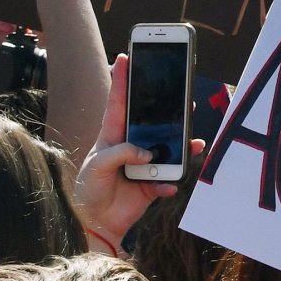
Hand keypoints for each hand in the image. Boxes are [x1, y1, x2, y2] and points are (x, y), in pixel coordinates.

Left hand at [73, 54, 204, 247]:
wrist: (95, 223)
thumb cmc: (87, 190)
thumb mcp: (96, 166)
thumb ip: (120, 154)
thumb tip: (148, 154)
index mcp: (111, 136)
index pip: (118, 103)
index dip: (121, 80)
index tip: (124, 57)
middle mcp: (129, 147)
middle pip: (151, 122)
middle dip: (166, 109)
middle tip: (181, 95)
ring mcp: (143, 165)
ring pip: (168, 148)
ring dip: (181, 146)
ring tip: (193, 140)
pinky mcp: (151, 185)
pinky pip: (169, 179)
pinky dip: (171, 182)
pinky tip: (169, 185)